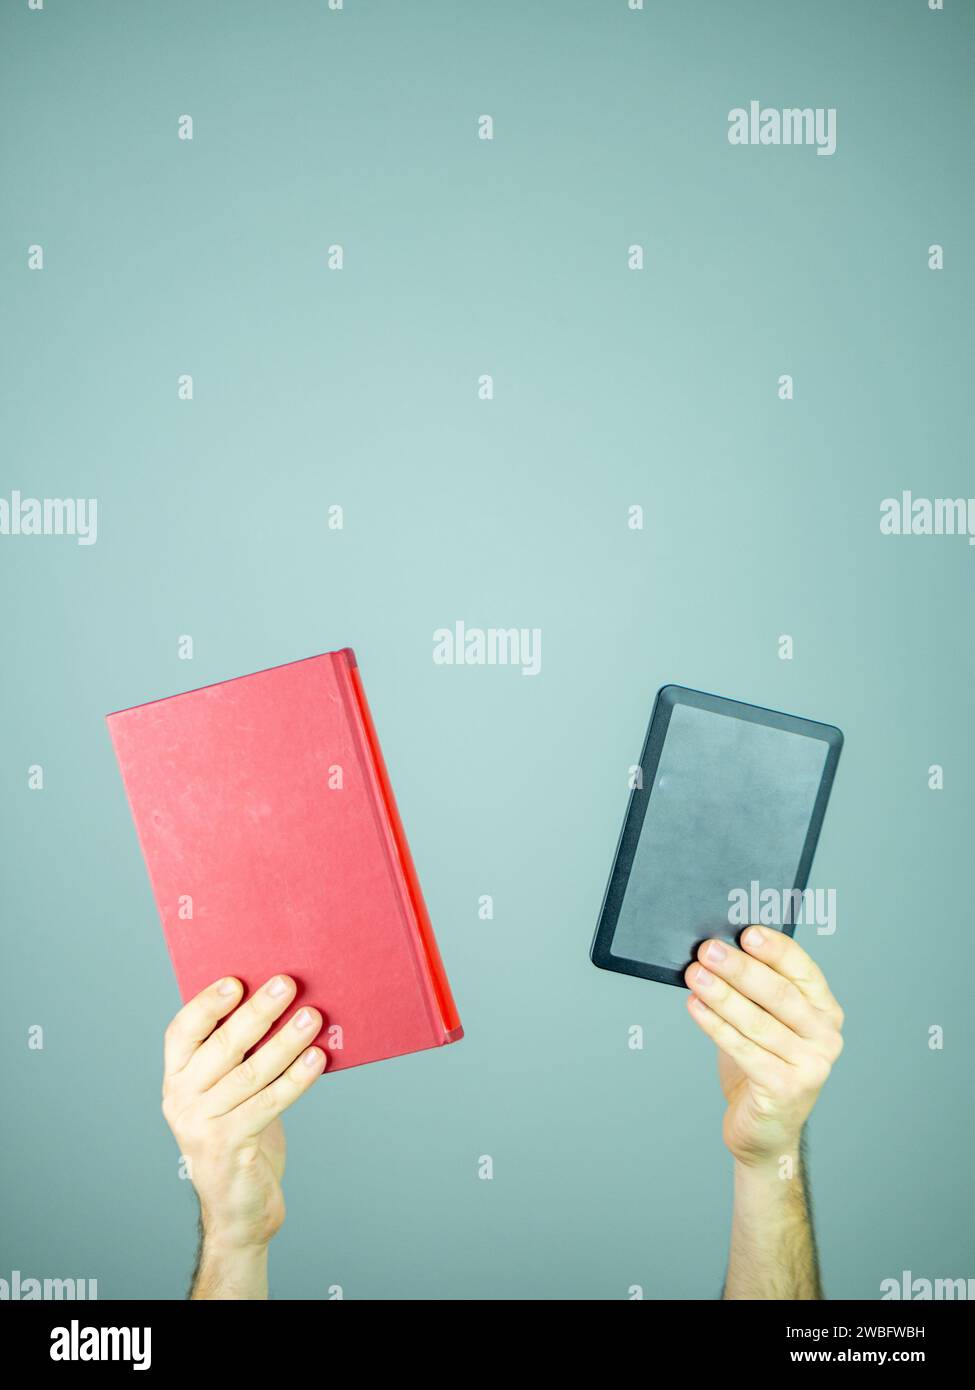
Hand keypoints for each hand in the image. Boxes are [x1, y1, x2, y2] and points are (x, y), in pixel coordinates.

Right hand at [161, 975, 325, 1274]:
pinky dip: (296, 1078)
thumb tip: (281, 1002)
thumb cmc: (240, 1132)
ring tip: (313, 1017)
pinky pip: (269, 1103)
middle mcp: (180, 1099)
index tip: (237, 980)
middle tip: (287, 984)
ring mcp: (201, 1125)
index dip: (207, 1004)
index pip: (182, 1031)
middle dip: (258, 1012)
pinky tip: (318, 1058)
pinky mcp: (229, 1147)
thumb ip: (240, 1054)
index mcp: (177, 1076)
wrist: (239, 1207)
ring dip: (286, 1041)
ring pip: (251, 1073)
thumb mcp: (229, 1091)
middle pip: (222, 1046)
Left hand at [685, 927, 843, 1167]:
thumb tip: (720, 949)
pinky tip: (695, 1007)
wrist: (765, 1130)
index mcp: (826, 1011)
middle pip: (780, 994)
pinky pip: (744, 1049)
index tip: (746, 932)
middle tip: (708, 950)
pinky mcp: (786, 1088)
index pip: (803, 971)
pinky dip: (715, 1025)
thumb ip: (755, 991)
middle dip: (740, 968)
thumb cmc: (762, 1065)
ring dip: (722, 994)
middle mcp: (826, 1037)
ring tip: (695, 975)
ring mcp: (811, 1065)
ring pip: (758, 1021)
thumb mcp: (766, 1022)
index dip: (776, 949)